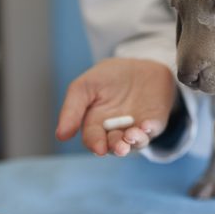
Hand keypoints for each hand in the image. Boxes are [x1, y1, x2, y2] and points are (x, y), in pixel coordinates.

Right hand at [56, 58, 176, 155]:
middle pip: (114, 145)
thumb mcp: (85, 86)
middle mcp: (115, 131)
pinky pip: (152, 130)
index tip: (98, 148)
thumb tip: (61, 136)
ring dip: (133, 141)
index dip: (95, 144)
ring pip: (134, 143)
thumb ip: (72, 109)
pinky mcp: (154, 122)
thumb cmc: (108, 77)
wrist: (137, 65)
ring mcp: (135, 128)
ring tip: (131, 135)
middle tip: (119, 147)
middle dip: (116, 147)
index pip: (93, 138)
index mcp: (95, 124)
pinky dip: (150, 129)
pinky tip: (146, 125)